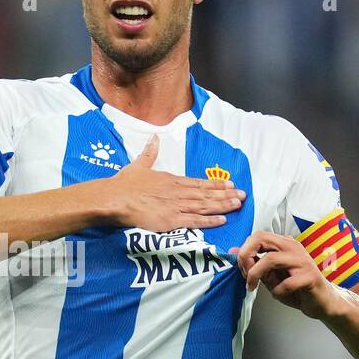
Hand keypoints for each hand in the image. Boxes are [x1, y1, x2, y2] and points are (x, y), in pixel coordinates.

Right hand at [104, 135, 244, 232]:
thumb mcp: (138, 165)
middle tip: (243, 196)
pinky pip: (194, 221)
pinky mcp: (171, 220)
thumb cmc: (124, 184)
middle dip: (226, 195)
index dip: (216, 184)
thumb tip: (154, 138)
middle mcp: (178, 192)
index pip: (199, 183)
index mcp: (172, 180)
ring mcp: (176, 206)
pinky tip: (222, 220)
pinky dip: (209, 220)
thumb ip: (150, 152)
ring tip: (237, 204)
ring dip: (223, 205)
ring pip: (205, 206)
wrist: (115, 198)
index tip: (231, 184)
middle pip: (207, 194)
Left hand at [229, 230, 339, 318]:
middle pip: (261, 238)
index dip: (244, 251)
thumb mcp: (271, 274)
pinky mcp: (310, 277)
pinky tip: (280, 294)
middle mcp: (293, 248)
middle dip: (245, 257)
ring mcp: (303, 261)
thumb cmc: (296, 287)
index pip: (257, 236)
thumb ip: (255, 263)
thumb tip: (233, 250)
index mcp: (284, 244)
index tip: (242, 270)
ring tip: (253, 287)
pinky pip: (286, 283)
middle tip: (244, 275)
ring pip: (270, 259)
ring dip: (255, 275)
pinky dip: (277, 291)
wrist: (322, 302)